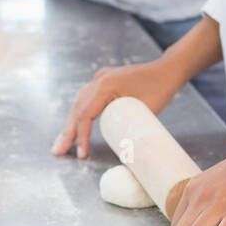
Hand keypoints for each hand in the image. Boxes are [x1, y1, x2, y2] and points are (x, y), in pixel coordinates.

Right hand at [51, 59, 180, 159]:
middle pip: (77, 109)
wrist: (168, 70)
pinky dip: (81, 111)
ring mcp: (102, 78)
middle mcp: (99, 80)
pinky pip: (88, 97)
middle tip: (57, 151)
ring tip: (63, 142)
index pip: (85, 115)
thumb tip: (120, 153)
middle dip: (67, 132)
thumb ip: (129, 128)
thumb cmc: (160, 90)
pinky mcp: (107, 81)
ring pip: (80, 103)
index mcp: (105, 86)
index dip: (81, 136)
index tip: (82, 154)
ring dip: (72, 123)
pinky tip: (75, 123)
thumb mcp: (144, 112)